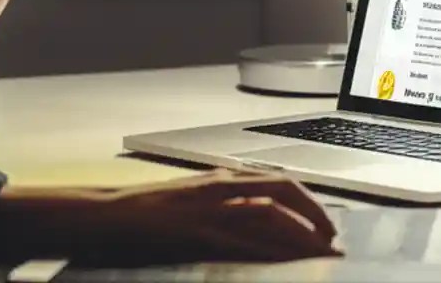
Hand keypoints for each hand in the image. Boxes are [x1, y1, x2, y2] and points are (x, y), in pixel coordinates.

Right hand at [0, 169, 342, 266]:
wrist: (106, 214)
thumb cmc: (148, 213)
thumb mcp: (194, 202)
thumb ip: (226, 206)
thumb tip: (263, 221)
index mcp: (223, 178)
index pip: (279, 181)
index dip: (310, 201)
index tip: (328, 224)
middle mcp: (221, 186)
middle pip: (282, 190)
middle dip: (315, 214)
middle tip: (335, 240)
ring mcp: (208, 206)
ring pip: (267, 213)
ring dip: (300, 233)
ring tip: (320, 253)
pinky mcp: (194, 230)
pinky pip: (240, 239)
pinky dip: (267, 249)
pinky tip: (284, 261)